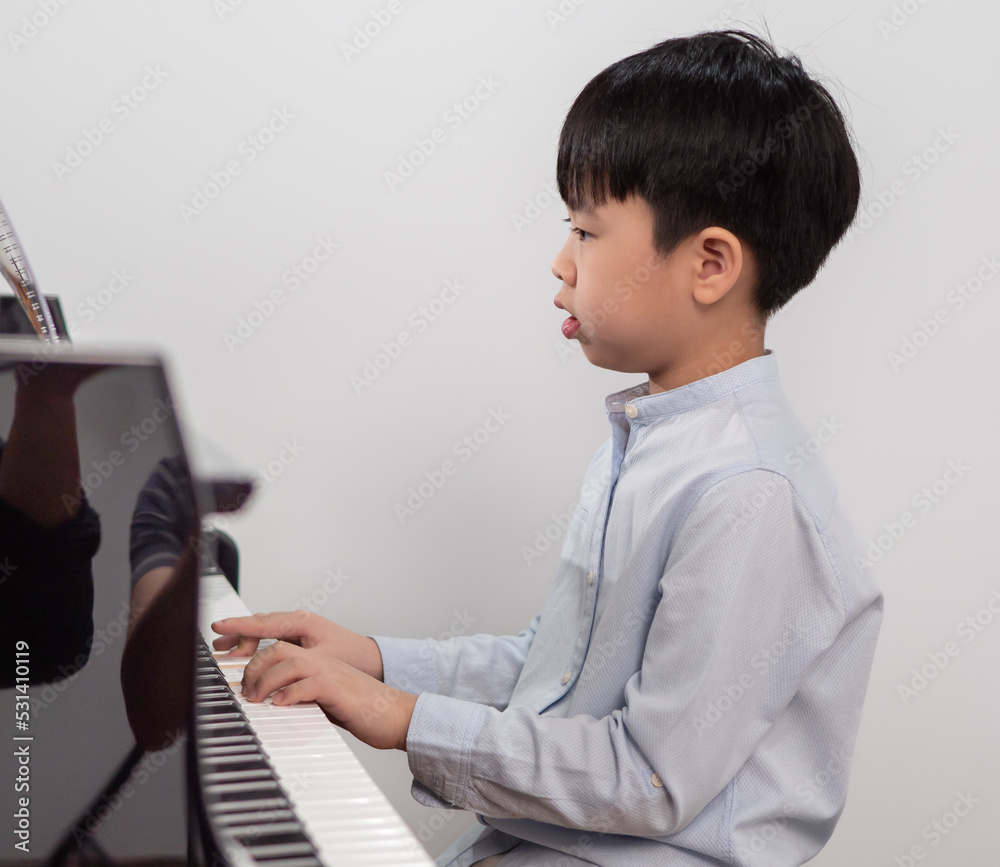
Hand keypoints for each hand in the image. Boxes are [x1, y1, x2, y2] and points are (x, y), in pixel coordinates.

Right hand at [211, 610, 383, 679]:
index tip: (217, 626)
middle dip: (237, 633)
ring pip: (264, 628)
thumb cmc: (351, 657)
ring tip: (225, 648)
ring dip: (245, 638)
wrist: (371, 658)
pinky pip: (271, 634)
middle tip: (218, 645)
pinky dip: (257, 642)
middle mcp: (298, 620)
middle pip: (260, 623)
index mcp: (301, 622)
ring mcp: (298, 626)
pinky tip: (247, 652)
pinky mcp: (300, 635)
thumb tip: (270, 672)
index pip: (262, 622)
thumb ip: (294, 663)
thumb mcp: (321, 661)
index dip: (238, 625)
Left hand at [241, 641, 415, 750]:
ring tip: (257, 698)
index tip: (243, 682)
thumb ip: (304, 697)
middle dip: (255, 667)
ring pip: (291, 662)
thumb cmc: (364, 711)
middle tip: (246, 690)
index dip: (256, 661)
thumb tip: (277, 705)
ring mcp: (333, 673)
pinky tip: (281, 704)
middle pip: (280, 648)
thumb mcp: (326, 702)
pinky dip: (291, 692)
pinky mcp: (340, 689)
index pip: (280, 649)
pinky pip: (310, 683)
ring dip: (267, 680)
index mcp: (319, 663)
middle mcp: (324, 662)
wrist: (398, 716)